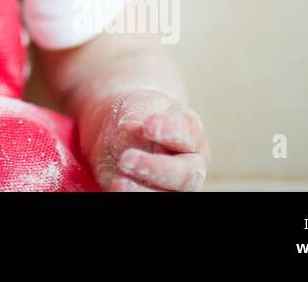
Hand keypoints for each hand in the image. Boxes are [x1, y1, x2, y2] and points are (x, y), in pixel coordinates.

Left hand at [80, 88, 209, 191]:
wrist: (122, 131)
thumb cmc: (138, 115)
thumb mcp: (137, 106)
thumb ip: (136, 116)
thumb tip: (129, 128)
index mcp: (191, 134)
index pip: (187, 133)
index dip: (170, 131)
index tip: (148, 126)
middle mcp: (190, 165)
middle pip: (186, 175)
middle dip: (156, 169)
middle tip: (127, 159)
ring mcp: (172, 186)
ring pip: (167, 195)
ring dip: (142, 191)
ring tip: (119, 182)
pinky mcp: (150, 195)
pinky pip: (146, 200)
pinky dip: (132, 196)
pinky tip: (116, 186)